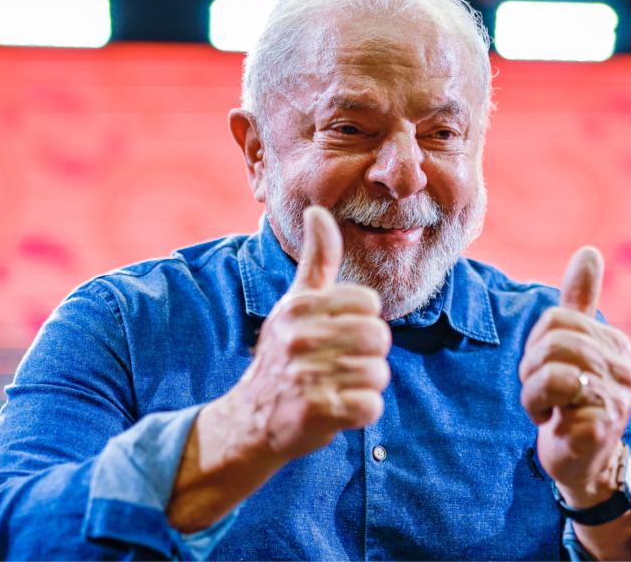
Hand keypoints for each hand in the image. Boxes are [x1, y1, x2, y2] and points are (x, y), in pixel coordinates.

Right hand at [228, 206, 391, 461]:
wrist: (251, 420)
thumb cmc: (284, 355)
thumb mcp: (296, 303)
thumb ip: (317, 259)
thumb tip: (319, 210)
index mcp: (300, 306)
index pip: (369, 304)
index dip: (361, 321)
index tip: (337, 335)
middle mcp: (300, 337)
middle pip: (378, 337)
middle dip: (368, 355)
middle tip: (340, 365)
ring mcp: (306, 375)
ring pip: (378, 373)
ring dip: (364, 386)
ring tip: (337, 387)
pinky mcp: (316, 412)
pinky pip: (370, 406)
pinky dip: (362, 412)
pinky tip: (339, 410)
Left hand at [518, 247, 630, 508]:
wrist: (583, 463)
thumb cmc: (572, 402)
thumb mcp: (573, 349)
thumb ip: (581, 302)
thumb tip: (589, 251)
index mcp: (616, 344)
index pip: (557, 319)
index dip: (538, 344)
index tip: (546, 368)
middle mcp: (623, 368)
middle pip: (554, 341)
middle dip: (532, 367)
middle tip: (542, 391)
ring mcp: (615, 398)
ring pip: (550, 369)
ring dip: (532, 392)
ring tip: (547, 407)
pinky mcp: (599, 425)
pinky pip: (551, 396)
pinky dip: (538, 410)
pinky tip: (554, 424)